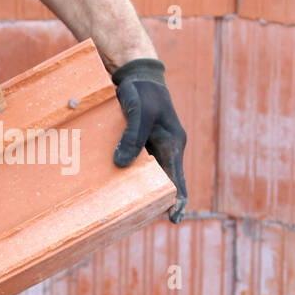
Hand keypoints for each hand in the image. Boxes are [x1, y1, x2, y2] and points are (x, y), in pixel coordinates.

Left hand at [111, 57, 186, 221]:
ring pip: (150, 173)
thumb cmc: (142, 91)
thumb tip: (121, 165)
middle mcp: (167, 148)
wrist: (137, 73)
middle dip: (158, 201)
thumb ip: (132, 138)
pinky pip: (138, 162)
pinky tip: (116, 183)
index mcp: (173, 144)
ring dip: (143, 188)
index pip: (178, 179)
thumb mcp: (139, 113)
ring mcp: (155, 145)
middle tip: (144, 220)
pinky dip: (130, 173)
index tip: (173, 219)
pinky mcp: (142, 141)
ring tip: (130, 210)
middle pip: (165, 181)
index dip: (177, 202)